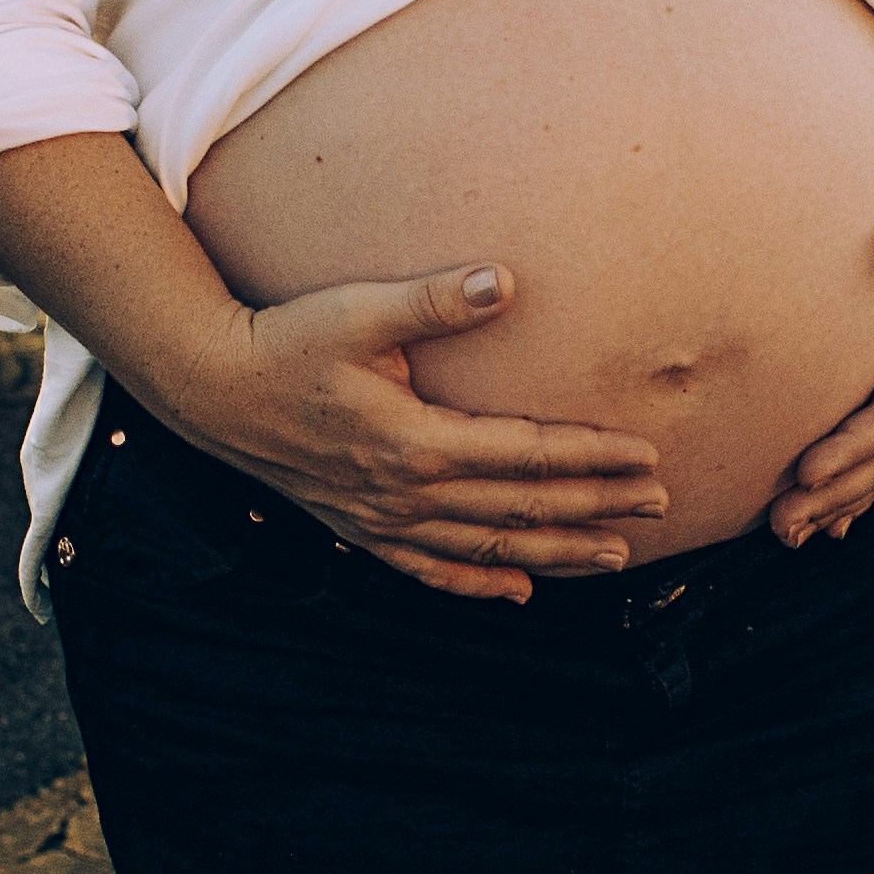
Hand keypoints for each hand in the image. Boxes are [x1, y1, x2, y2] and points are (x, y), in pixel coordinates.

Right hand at [153, 263, 669, 603]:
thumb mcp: (358, 311)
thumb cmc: (286, 342)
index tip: (648, 455)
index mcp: (417, 443)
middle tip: (661, 501)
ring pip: (488, 550)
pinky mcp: (362, 530)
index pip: (527, 455)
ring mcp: (383, 522)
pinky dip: (477, 584)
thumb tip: (506, 281)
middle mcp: (407, 495)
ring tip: (616, 554)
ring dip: (556, 553)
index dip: (593, 457)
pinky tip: (517, 591)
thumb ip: (435, 300)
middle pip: (522, 509)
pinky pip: (430, 571)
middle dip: (598, 506)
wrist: (212, 391)